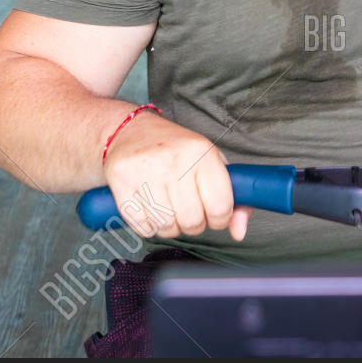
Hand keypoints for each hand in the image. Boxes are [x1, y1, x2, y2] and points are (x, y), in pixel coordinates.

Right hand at [102, 112, 249, 240]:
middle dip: (193, 224)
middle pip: (192, 221)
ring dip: (169, 226)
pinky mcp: (122, 180)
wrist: (131, 131)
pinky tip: (150, 209)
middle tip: (188, 211)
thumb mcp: (211, 163)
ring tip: (169, 209)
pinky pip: (141, 225)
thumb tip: (239, 232)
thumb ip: (234, 199)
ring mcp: (146, 170)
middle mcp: (175, 159)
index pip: (220, 207)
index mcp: (202, 153)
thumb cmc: (176, 150)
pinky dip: (148, 226)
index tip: (214, 214)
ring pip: (166, 226)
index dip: (219, 219)